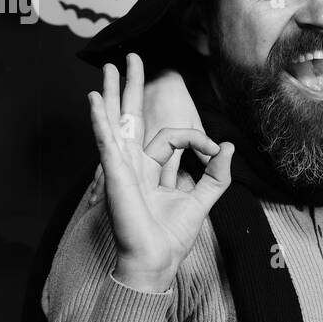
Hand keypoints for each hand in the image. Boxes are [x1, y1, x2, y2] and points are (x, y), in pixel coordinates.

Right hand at [88, 53, 232, 291]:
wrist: (155, 261)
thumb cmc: (171, 237)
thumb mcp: (202, 201)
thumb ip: (216, 175)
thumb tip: (228, 147)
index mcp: (152, 170)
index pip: (173, 137)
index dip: (198, 138)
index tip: (215, 151)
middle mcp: (134, 165)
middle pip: (131, 118)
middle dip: (131, 88)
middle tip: (131, 59)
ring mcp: (122, 169)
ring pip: (115, 123)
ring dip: (112, 95)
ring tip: (108, 69)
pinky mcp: (115, 176)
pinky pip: (107, 144)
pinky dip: (100, 121)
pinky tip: (94, 101)